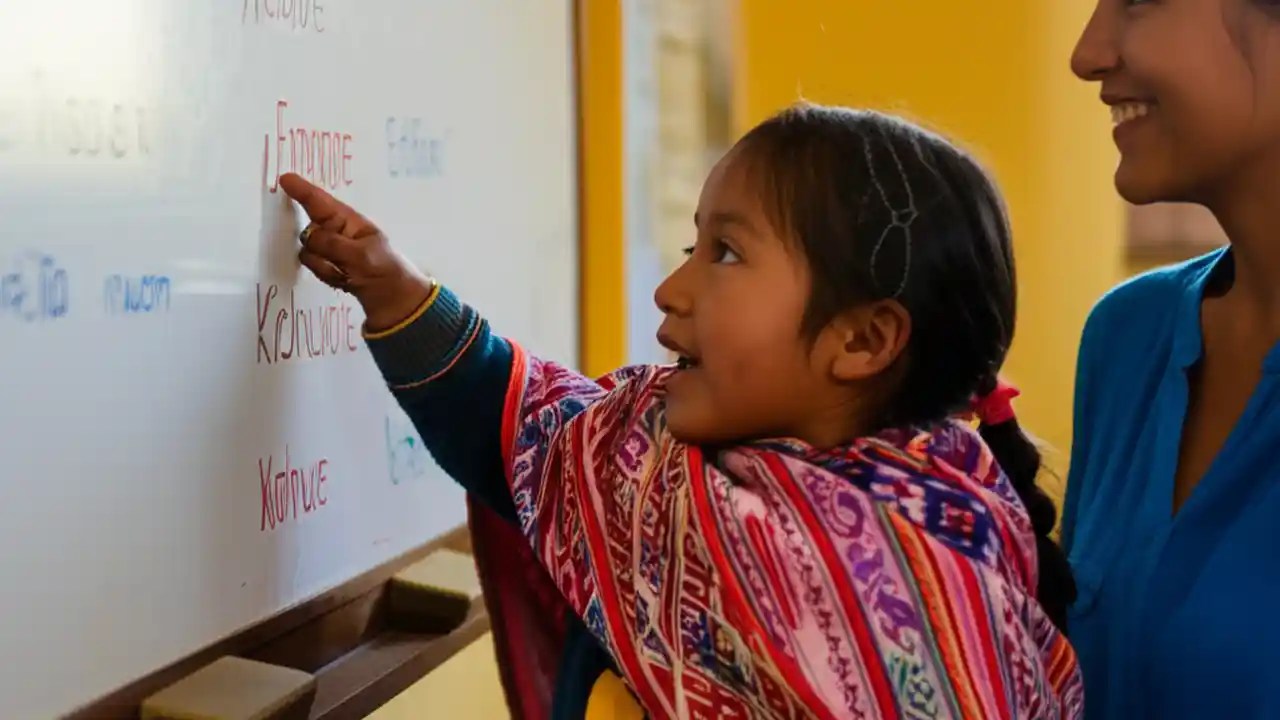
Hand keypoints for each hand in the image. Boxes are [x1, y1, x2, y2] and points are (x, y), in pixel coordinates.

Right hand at [279, 173, 434, 331]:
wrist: (392, 299)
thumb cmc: (384, 270)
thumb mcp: (361, 254)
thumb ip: (332, 244)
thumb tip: (309, 239)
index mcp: (348, 221)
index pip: (320, 202)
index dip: (302, 190)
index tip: (285, 178)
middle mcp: (335, 232)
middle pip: (309, 230)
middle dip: (318, 246)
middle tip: (340, 260)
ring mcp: (330, 250)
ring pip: (308, 252)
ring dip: (325, 265)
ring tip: (347, 272)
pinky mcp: (326, 266)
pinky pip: (312, 267)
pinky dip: (327, 275)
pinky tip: (343, 280)